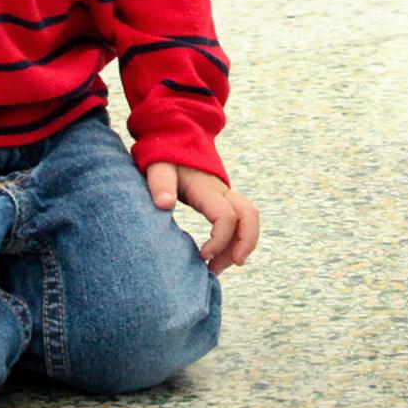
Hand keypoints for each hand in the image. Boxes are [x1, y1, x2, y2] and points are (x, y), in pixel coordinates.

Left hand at [146, 162, 260, 275]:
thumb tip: (164, 205)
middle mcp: (221, 191)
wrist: (176, 138)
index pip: (226, 215)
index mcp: (206, 187)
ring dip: (240, 246)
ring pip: (247, 220)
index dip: (220, 239)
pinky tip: (216, 258)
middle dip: (246, 243)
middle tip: (227, 266)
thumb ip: (159, 184)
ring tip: (215, 269)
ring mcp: (224, 195)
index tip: (202, 256)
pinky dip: (234, 242)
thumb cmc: (165, 156)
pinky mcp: (221, 201)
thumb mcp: (158, 167)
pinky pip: (239, 222)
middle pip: (249, 215)